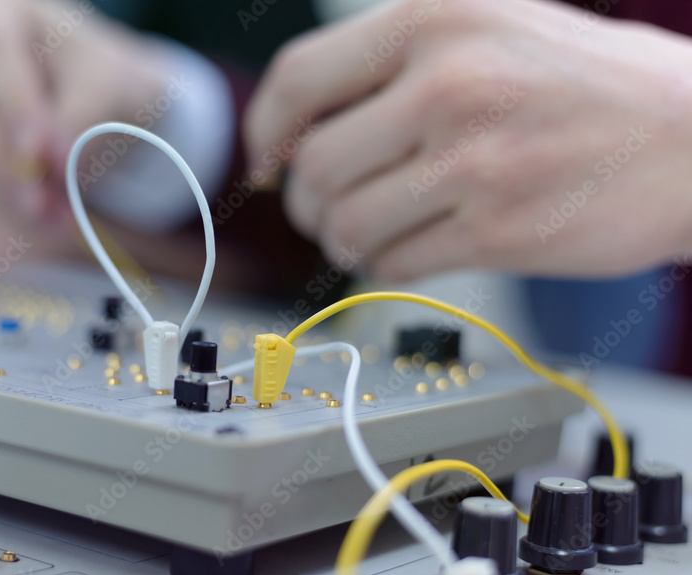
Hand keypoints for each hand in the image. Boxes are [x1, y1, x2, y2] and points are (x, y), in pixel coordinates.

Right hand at [0, 0, 171, 223]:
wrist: (97, 107)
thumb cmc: (102, 78)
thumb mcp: (112, 85)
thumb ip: (84, 116)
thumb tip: (52, 161)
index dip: (12, 101)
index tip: (38, 151)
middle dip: (0, 160)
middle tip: (43, 204)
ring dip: (5, 193)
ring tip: (59, 220)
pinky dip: (6, 208)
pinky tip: (46, 220)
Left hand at [245, 0, 691, 280]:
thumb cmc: (592, 85)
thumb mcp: (494, 26)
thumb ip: (397, 63)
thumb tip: (302, 125)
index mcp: (437, 20)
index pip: (300, 79)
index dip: (266, 130)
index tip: (266, 161)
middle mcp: (451, 84)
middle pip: (316, 168)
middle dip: (306, 203)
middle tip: (325, 212)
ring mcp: (476, 162)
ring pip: (347, 226)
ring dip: (343, 243)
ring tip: (366, 235)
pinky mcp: (500, 232)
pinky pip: (395, 266)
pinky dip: (387, 267)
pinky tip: (410, 251)